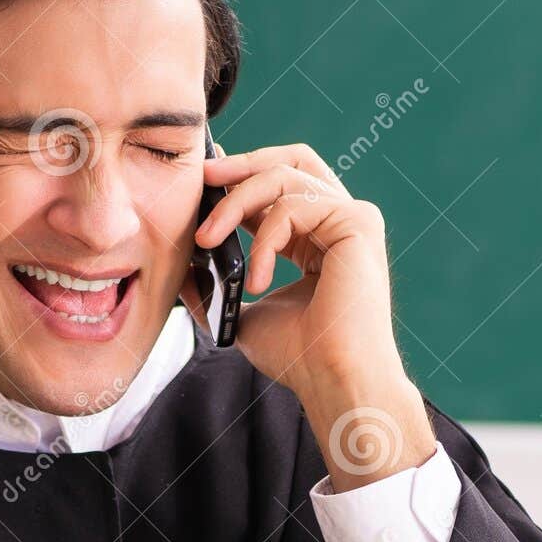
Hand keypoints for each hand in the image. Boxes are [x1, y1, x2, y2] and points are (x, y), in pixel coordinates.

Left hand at [187, 140, 435, 491]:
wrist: (331, 380)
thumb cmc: (298, 356)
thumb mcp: (242, 311)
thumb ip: (216, 282)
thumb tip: (181, 265)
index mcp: (314, 236)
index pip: (279, 182)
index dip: (240, 174)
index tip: (202, 181)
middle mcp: (337, 221)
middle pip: (290, 160)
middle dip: (242, 163)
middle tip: (204, 177)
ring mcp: (352, 218)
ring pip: (283, 178)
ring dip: (235, 204)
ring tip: (207, 241)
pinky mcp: (359, 223)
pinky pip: (294, 207)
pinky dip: (264, 240)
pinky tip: (257, 280)